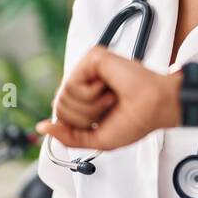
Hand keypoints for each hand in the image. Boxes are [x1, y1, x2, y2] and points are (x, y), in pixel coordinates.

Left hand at [35, 46, 181, 151]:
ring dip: (89, 106)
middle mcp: (84, 82)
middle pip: (58, 107)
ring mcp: (87, 69)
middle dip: (83, 117)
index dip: (78, 124)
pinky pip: (72, 83)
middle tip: (107, 109)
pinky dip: (91, 94)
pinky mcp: (91, 58)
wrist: (155, 108)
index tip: (102, 121)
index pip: (60, 114)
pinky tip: (107, 88)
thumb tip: (42, 127)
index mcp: (85, 99)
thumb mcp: (95, 139)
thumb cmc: (134, 121)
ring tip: (109, 98)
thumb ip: (67, 136)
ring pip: (63, 97)